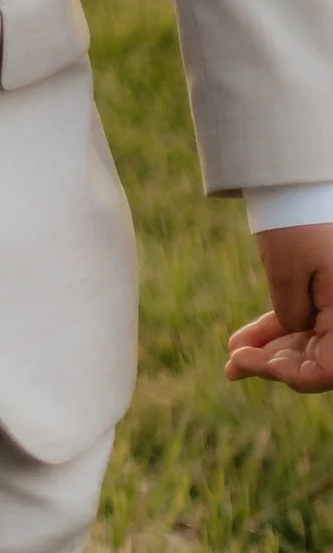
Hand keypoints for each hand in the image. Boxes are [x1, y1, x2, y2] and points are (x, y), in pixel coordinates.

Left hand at [226, 223, 332, 393]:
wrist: (295, 176)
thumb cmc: (295, 221)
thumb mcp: (286, 273)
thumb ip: (291, 316)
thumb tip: (292, 336)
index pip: (330, 368)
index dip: (294, 376)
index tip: (254, 363)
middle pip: (320, 357)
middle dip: (274, 365)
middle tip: (230, 365)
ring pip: (309, 339)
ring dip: (271, 350)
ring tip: (231, 357)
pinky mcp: (326, 289)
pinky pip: (304, 318)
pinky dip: (276, 329)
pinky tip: (242, 342)